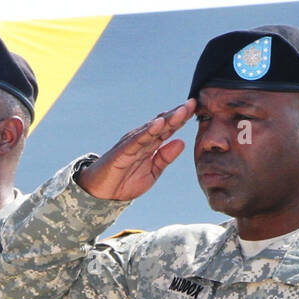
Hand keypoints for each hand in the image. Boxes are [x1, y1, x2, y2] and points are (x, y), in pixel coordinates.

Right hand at [76, 100, 194, 200]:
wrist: (102, 194)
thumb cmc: (125, 182)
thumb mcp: (152, 172)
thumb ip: (165, 157)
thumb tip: (182, 142)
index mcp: (151, 144)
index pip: (169, 128)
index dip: (182, 119)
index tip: (196, 109)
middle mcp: (142, 140)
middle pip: (163, 124)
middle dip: (178, 114)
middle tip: (192, 103)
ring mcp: (132, 143)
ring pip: (152, 128)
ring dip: (167, 119)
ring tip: (181, 110)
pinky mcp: (123, 151)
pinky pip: (137, 139)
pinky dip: (148, 131)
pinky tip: (159, 123)